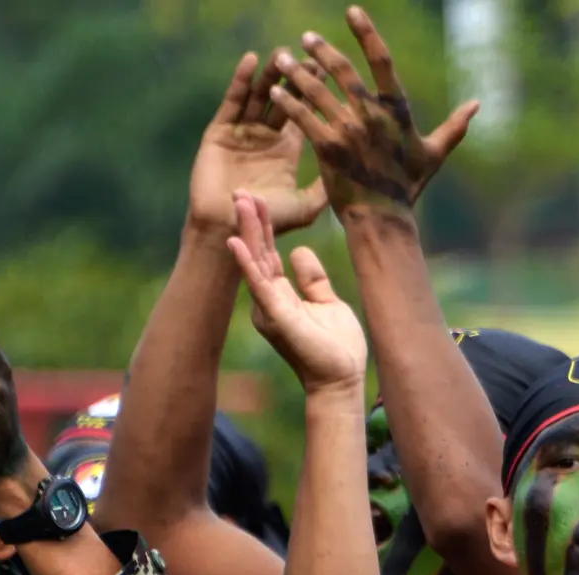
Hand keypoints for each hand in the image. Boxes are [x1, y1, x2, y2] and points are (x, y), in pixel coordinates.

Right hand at [188, 51, 327, 237]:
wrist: (228, 230)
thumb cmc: (268, 222)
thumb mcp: (306, 206)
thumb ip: (326, 186)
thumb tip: (352, 167)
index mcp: (285, 151)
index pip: (303, 115)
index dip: (314, 94)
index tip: (327, 72)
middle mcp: (265, 138)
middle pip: (283, 100)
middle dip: (296, 79)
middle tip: (310, 57)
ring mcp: (242, 133)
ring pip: (259, 96)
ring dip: (270, 74)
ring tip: (283, 54)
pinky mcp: (220, 131)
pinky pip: (233, 102)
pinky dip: (241, 80)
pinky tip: (251, 60)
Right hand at [226, 191, 368, 396]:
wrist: (342, 380)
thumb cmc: (336, 347)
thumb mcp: (328, 303)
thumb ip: (312, 278)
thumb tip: (299, 250)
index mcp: (280, 296)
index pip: (269, 254)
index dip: (265, 227)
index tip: (259, 198)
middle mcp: (269, 300)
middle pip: (258, 253)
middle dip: (251, 221)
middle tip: (240, 190)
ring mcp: (270, 308)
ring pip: (255, 262)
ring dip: (247, 231)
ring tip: (239, 201)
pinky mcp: (277, 316)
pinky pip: (258, 284)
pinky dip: (247, 262)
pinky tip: (236, 242)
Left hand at [269, 7, 477, 218]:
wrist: (382, 219)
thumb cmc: (406, 187)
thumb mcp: (433, 154)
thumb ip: (454, 127)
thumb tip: (477, 105)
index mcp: (396, 112)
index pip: (383, 62)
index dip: (367, 34)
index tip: (352, 11)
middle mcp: (372, 116)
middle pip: (344, 72)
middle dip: (323, 51)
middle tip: (307, 38)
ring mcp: (349, 130)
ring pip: (318, 91)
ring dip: (298, 73)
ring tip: (283, 59)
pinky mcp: (327, 147)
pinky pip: (303, 117)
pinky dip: (289, 101)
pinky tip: (276, 90)